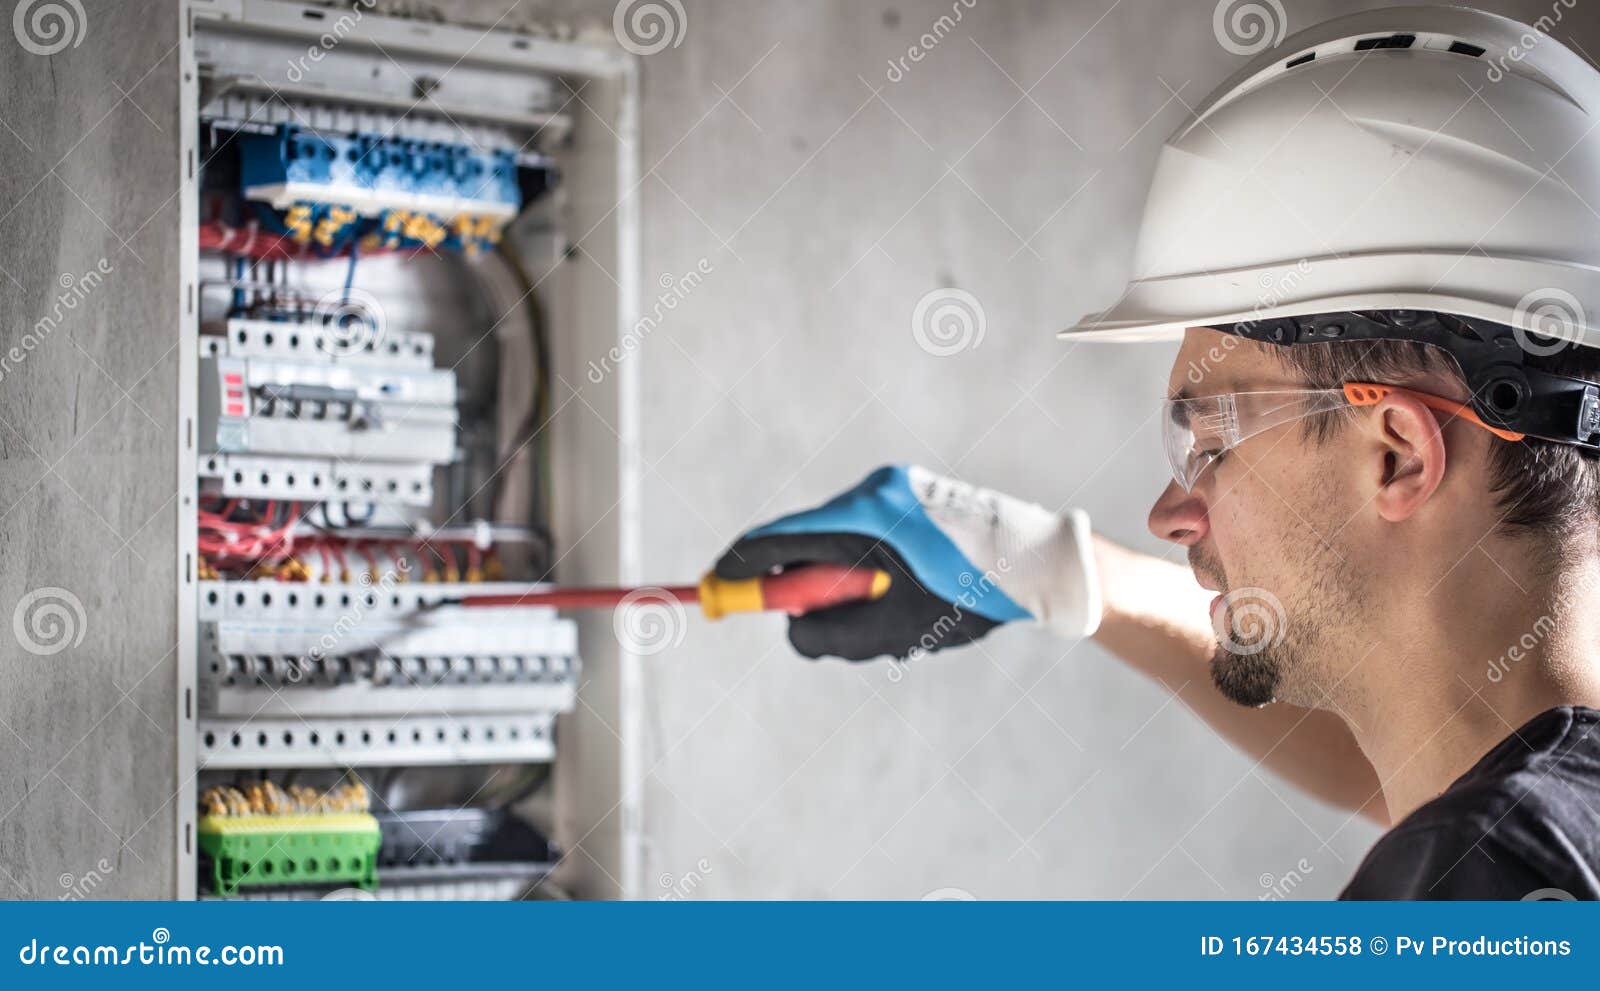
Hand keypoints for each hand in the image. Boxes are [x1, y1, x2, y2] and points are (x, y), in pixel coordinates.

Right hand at [713, 465, 1098, 660]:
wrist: (1040, 563)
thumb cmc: (972, 597)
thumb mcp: (894, 630)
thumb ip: (828, 635)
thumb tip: (790, 628)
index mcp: (867, 515)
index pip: (779, 538)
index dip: (741, 566)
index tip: (714, 587)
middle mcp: (874, 490)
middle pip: (805, 542)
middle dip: (804, 590)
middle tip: (820, 626)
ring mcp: (892, 487)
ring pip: (836, 545)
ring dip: (844, 585)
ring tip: (899, 614)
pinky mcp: (907, 494)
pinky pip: (864, 538)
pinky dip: (867, 572)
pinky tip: (911, 595)